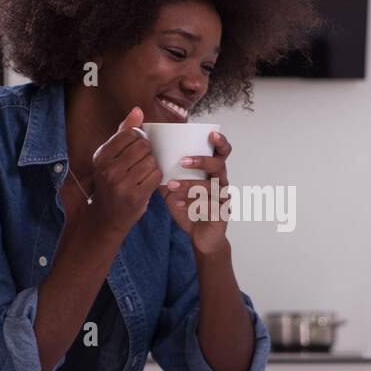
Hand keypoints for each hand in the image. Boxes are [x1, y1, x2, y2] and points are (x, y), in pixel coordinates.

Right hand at [88, 107, 161, 239]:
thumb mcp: (109, 157)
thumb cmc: (110, 183)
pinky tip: (145, 183)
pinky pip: (156, 175)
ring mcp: (121, 184)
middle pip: (143, 146)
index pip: (130, 134)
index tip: (135, 149)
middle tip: (138, 165)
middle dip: (146, 154)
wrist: (105, 218)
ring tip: (141, 174)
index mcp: (101, 156)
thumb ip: (123, 133)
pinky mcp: (135, 196)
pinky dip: (155, 178)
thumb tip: (138, 110)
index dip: (138, 139)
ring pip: (151, 160)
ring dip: (151, 166)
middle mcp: (108, 169)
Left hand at [159, 129, 231, 255]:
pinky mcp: (222, 214)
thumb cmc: (189, 208)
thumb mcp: (174, 190)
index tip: (211, 133)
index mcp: (213, 172)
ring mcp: (223, 199)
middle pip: (219, 165)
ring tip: (172, 186)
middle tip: (183, 161)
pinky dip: (192, 204)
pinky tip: (178, 204)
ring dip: (191, 184)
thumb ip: (166, 174)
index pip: (222, 152)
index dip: (221, 141)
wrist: (201, 237)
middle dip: (202, 161)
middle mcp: (221, 182)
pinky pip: (209, 207)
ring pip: (212, 187)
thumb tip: (147, 157)